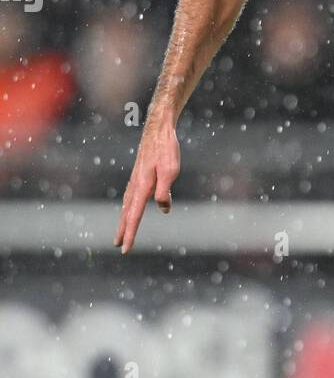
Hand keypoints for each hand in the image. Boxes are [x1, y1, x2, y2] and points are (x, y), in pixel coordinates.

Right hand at [114, 118, 180, 253]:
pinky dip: (128, 207)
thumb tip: (163, 209)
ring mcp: (136, 179)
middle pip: (127, 211)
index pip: (134, 215)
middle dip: (123, 229)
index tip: (125, 248)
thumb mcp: (171, 171)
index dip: (131, 233)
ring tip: (121, 232)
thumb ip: (164, 191)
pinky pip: (131, 195)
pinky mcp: (139, 174)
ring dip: (124, 219)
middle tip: (117, 245)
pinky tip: (130, 209)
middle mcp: (136, 184)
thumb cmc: (166, 149)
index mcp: (142, 186)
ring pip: (127, 204)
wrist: (159, 128)